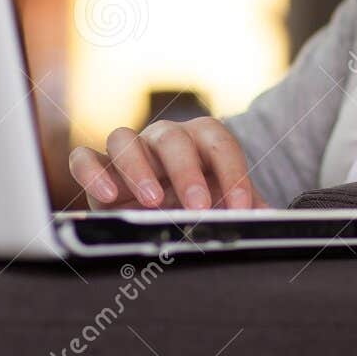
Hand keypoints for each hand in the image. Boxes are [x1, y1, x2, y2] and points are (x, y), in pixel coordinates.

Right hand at [68, 117, 266, 210]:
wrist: (160, 209)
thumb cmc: (195, 201)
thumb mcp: (223, 205)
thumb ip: (245, 206)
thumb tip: (272, 218)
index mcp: (199, 141)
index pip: (218, 143)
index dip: (232, 173)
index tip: (240, 208)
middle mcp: (162, 139)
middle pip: (172, 137)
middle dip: (187, 172)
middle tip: (198, 207)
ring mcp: (128, 151)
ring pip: (123, 138)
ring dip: (138, 168)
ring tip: (153, 201)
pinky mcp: (97, 170)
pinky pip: (84, 158)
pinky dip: (92, 172)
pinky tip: (106, 196)